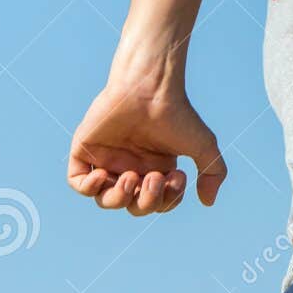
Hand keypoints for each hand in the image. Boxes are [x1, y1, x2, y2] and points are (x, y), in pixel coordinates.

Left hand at [68, 79, 226, 215]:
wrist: (150, 87)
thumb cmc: (177, 113)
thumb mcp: (203, 147)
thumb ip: (213, 174)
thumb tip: (207, 202)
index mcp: (154, 169)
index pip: (157, 203)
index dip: (167, 201)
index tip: (177, 176)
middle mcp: (130, 167)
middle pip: (133, 206)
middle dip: (146, 200)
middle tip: (153, 176)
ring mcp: (107, 160)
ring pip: (106, 200)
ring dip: (120, 198)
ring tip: (131, 176)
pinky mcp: (85, 150)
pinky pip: (78, 183)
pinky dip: (89, 188)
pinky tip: (105, 175)